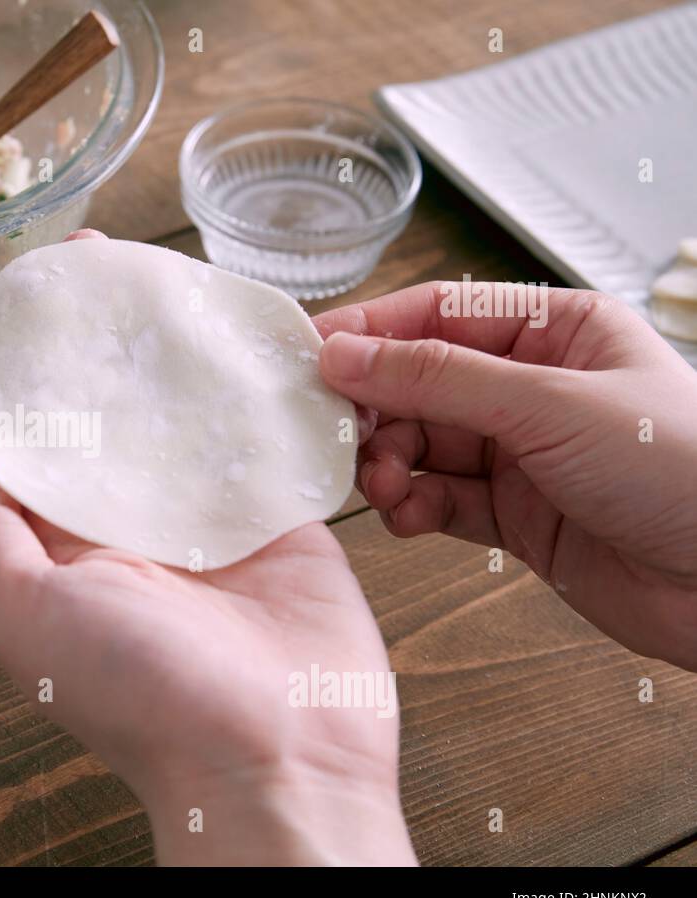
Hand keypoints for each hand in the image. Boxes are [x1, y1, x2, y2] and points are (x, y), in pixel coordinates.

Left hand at [0, 230, 415, 864]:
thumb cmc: (141, 695)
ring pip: (183, 411)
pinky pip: (261, 432)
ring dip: (173, 349)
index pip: (36, 436)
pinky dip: (252, 384)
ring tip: (164, 275)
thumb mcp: (23, 613)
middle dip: (101, 340)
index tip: (27, 300)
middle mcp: (131, 523)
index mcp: (64, 543)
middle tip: (99, 261)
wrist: (276, 754)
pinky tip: (240, 327)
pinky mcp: (278, 511)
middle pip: (112, 410)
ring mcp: (207, 514)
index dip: (27, 367)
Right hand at [315, 283, 696, 668]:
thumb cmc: (684, 470)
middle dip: (374, 409)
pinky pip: (438, 498)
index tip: (306, 354)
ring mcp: (521, 452)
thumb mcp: (549, 406)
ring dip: (388, 464)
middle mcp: (532, 386)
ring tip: (383, 485)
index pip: (436, 314)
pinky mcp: (515, 515)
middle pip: (417, 381)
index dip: (368, 332)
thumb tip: (344, 353)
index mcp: (555, 330)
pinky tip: (409, 515)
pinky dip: (412, 506)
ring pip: (420, 444)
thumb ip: (438, 378)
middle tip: (337, 434)